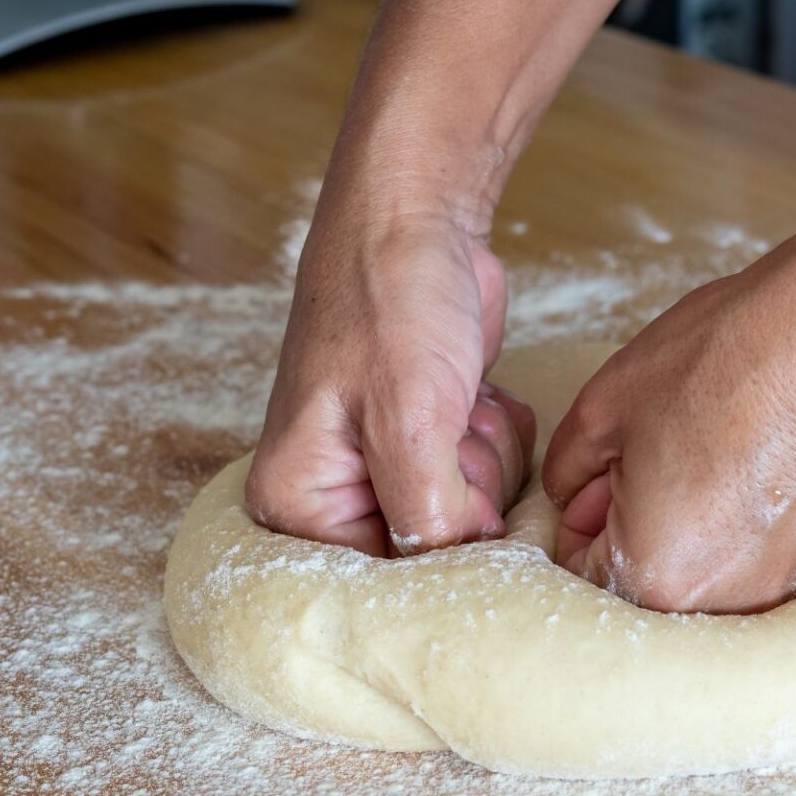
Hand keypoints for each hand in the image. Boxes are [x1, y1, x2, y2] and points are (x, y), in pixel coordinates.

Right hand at [246, 208, 534, 556]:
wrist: (415, 218)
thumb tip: (466, 560)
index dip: (443, 538)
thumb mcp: (407, 419)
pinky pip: (494, 473)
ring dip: (488, 451)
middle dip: (468, 484)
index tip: (453, 475)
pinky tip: (470, 389)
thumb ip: (428, 512)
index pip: (388, 578)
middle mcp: (337, 495)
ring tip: (454, 396)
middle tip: (446, 420)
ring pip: (476, 512)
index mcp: (298, 504)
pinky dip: (498, 429)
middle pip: (439, 547)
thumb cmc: (390, 303)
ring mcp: (388, 466)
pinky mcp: (434, 440)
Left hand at [541, 239, 795, 613]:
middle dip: (646, 525)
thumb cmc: (734, 357)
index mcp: (657, 576)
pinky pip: (776, 555)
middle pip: (656, 582)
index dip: (585, 510)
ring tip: (731, 447)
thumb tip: (574, 498)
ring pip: (719, 573)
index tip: (608, 467)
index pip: (583, 571)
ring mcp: (793, 585)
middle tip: (672, 447)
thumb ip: (569, 469)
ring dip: (710, 528)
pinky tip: (778, 458)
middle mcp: (729, 604)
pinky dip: (765, 521)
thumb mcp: (607, 401)